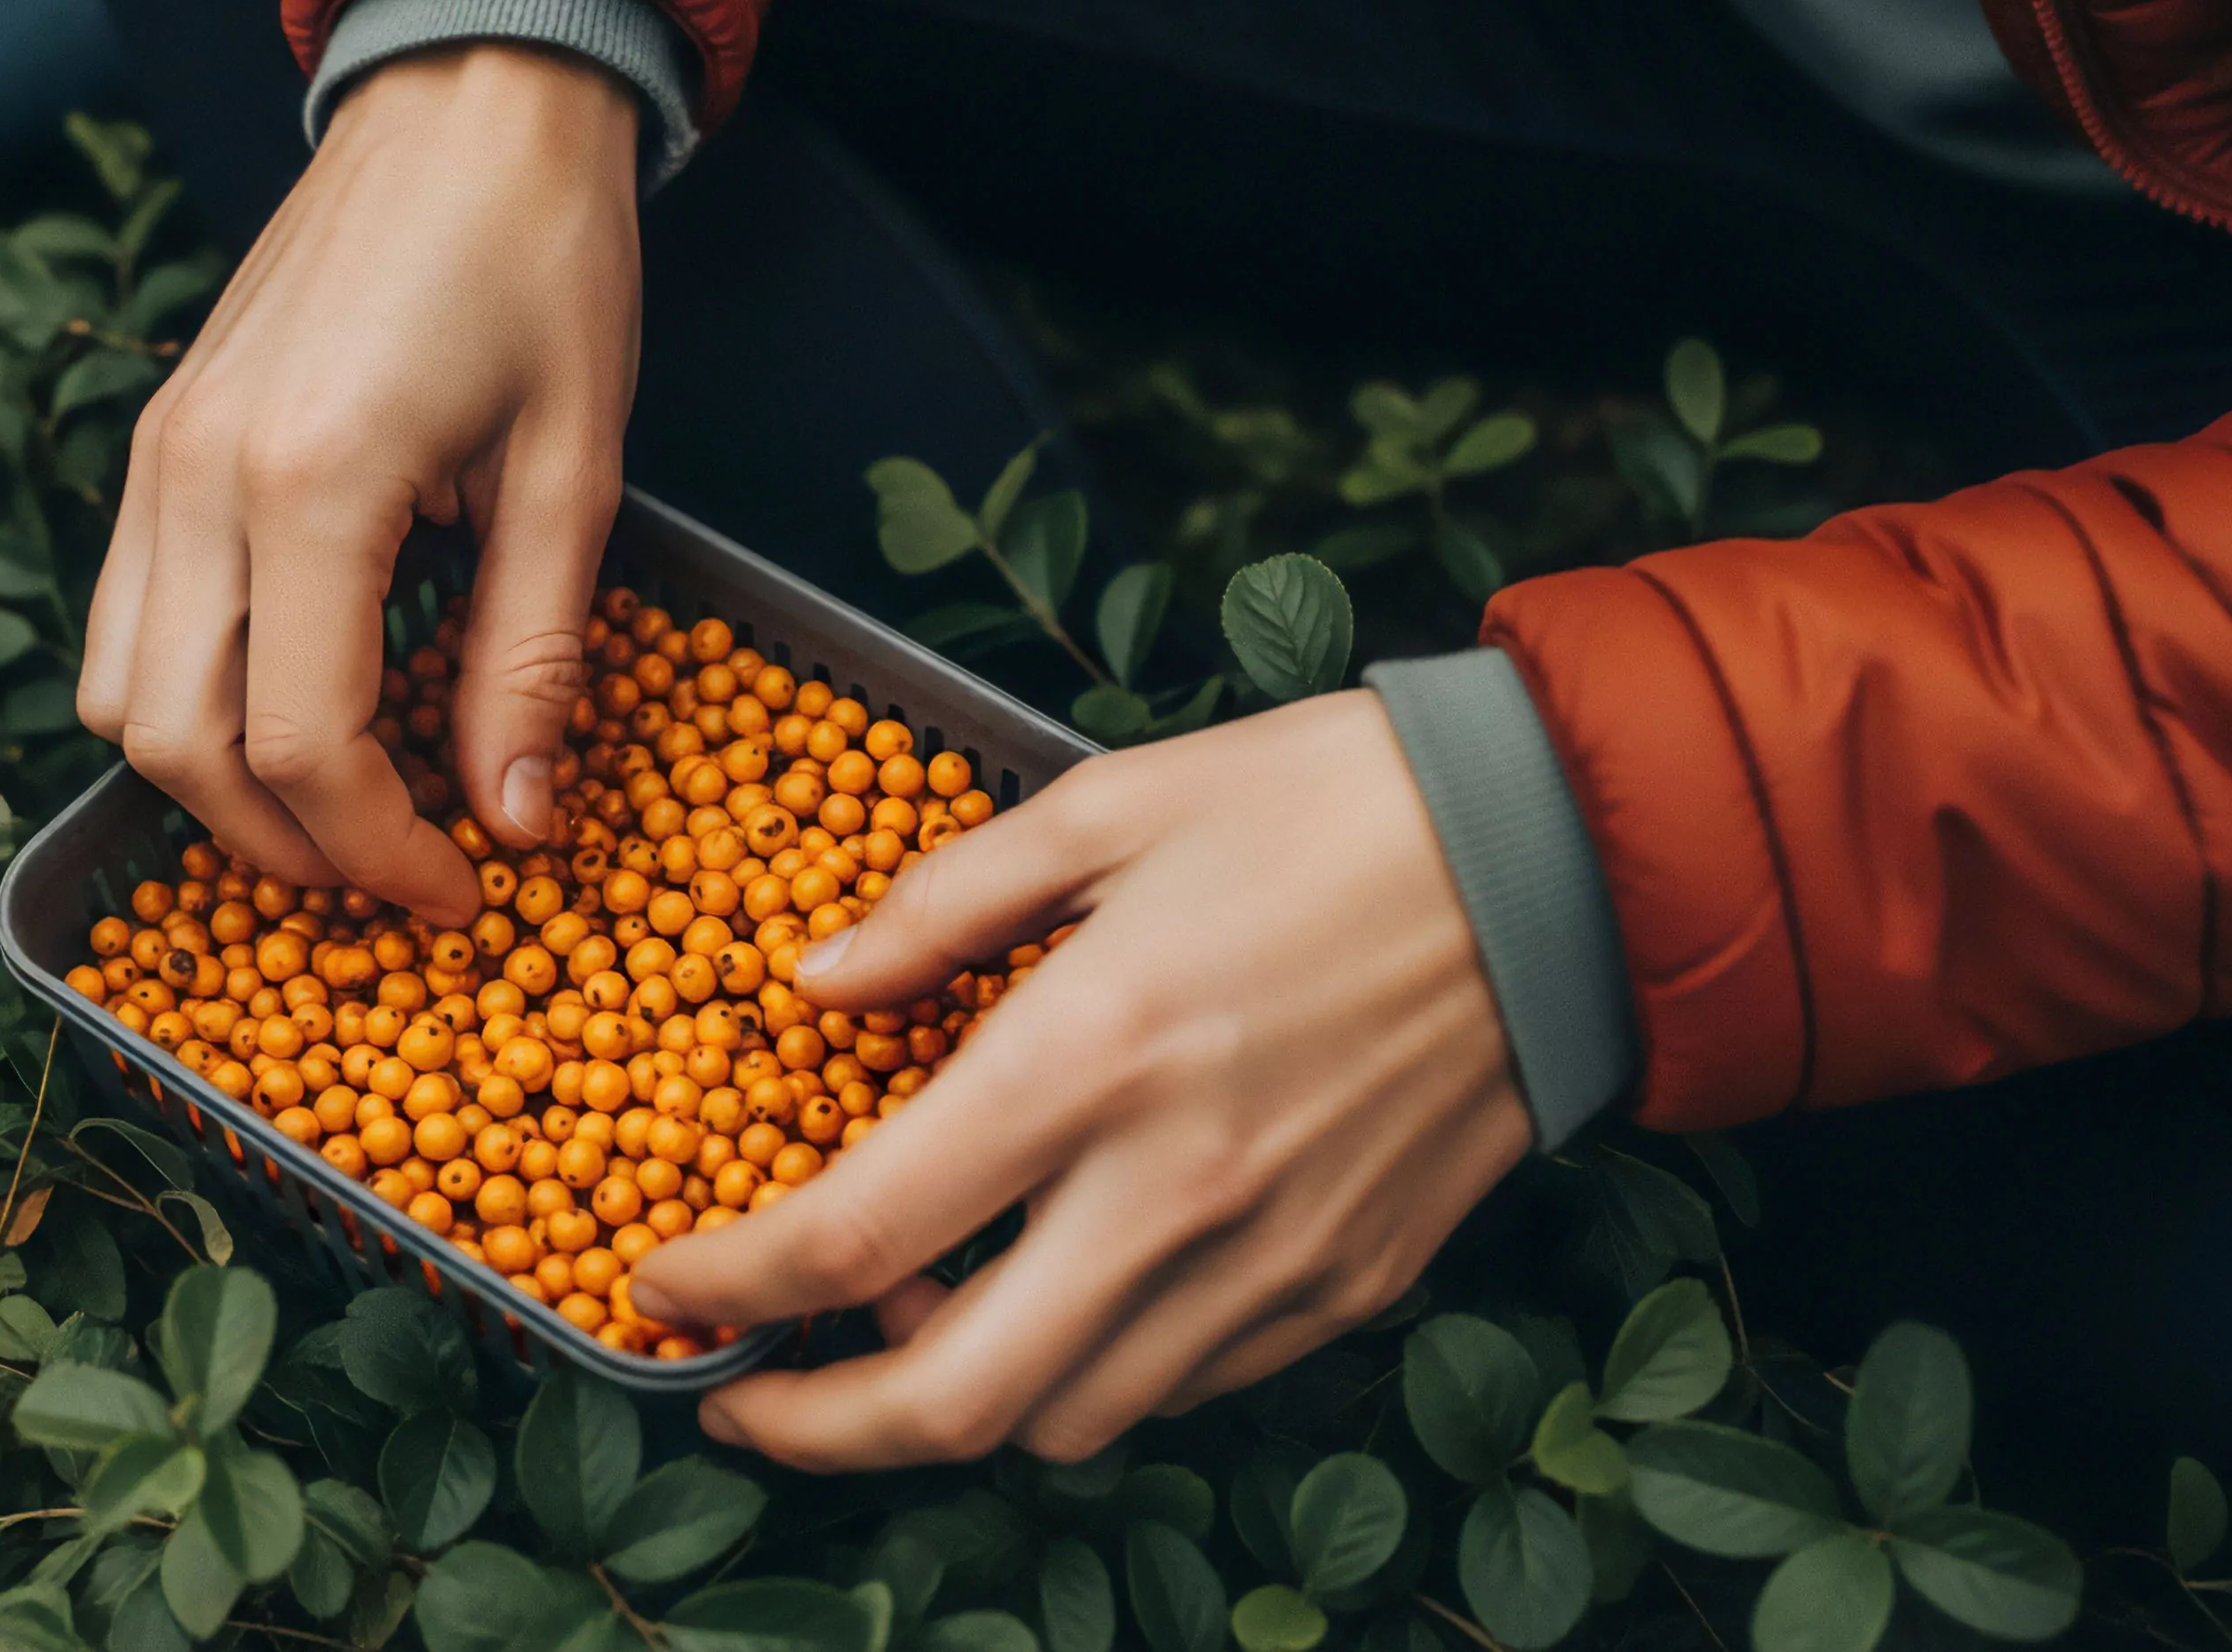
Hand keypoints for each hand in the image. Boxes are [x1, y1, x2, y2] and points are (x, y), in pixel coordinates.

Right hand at [76, 42, 642, 923]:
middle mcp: (198, 476)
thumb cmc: (545, 258)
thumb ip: (531, 657)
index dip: (379, 854)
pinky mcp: (156, 439)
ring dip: (217, 787)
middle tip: (395, 882)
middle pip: (177, 747)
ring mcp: (157, 455)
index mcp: (310, 481)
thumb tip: (517, 821)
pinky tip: (294, 707)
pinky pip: (125, 618)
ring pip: (119, 695)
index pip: (302, 746)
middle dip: (285, 850)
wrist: (469, 93)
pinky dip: (188, 699)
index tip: (462, 897)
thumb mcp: (574, 468)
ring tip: (340, 813)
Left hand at [631, 691, 1534, 1468]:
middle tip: (741, 1397)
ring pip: (1066, 1418)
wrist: (1566, 858)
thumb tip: (814, 983)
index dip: (728, 1285)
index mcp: (1088, 1055)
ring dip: (953, 1397)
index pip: (855, 1235)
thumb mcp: (1105, 802)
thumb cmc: (1327, 805)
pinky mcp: (1347, 1287)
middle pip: (952, 1400)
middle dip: (811, 1429)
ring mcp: (1270, 1259)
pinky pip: (1179, 1386)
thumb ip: (938, 907)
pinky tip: (1052, 1296)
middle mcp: (1173, 1189)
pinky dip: (1085, 1375)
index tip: (665, 1285)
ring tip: (908, 1314)